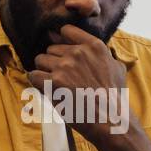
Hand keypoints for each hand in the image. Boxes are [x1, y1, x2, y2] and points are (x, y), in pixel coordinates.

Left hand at [27, 24, 132, 144]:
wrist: (109, 120)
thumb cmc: (114, 97)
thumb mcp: (117, 68)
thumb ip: (104, 55)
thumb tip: (97, 49)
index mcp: (94, 46)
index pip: (67, 30)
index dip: (61, 40)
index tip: (62, 51)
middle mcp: (78, 53)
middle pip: (51, 48)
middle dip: (54, 61)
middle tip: (63, 77)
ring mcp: (64, 67)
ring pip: (40, 60)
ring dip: (44, 71)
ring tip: (54, 84)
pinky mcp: (52, 82)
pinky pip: (33, 75)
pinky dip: (36, 82)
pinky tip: (45, 89)